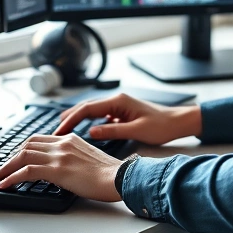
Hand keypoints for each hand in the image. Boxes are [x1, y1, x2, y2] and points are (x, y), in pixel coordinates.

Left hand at [0, 134, 121, 200]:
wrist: (118, 177)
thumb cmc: (108, 173)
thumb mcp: (87, 158)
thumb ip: (72, 157)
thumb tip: (59, 168)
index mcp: (70, 139)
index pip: (38, 139)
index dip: (22, 149)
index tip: (14, 158)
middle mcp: (62, 143)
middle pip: (27, 145)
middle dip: (11, 157)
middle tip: (1, 169)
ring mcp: (59, 155)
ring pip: (23, 156)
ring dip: (6, 168)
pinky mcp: (57, 169)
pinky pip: (27, 171)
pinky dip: (12, 177)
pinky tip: (5, 184)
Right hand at [53, 93, 201, 145]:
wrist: (177, 122)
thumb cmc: (161, 125)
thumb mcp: (136, 130)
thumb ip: (113, 131)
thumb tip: (90, 132)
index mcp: (118, 101)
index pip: (87, 109)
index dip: (71, 119)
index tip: (59, 130)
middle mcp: (116, 100)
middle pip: (86, 107)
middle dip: (69, 118)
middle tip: (55, 131)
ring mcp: (119, 106)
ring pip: (92, 111)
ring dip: (78, 119)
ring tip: (63, 130)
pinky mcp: (122, 112)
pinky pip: (100, 116)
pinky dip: (89, 122)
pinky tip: (84, 130)